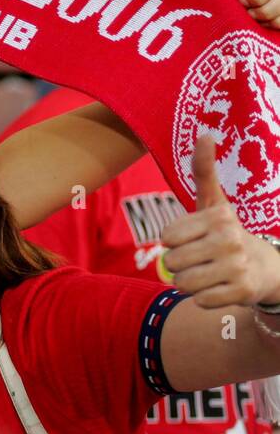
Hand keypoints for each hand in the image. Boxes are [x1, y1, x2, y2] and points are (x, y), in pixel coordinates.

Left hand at [161, 134, 279, 308]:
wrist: (267, 269)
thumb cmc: (226, 233)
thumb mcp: (214, 203)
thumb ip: (204, 171)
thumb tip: (204, 133)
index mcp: (219, 217)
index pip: (167, 236)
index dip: (174, 241)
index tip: (193, 238)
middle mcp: (230, 239)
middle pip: (172, 262)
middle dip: (179, 264)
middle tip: (199, 259)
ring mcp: (237, 267)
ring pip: (182, 283)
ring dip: (188, 283)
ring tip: (206, 273)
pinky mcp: (241, 292)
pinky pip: (199, 300)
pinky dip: (203, 298)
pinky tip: (218, 288)